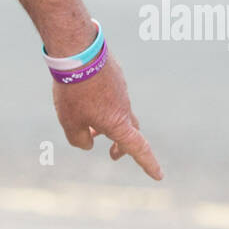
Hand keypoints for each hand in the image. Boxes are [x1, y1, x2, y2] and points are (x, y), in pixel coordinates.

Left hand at [52, 56, 162, 179]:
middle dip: (122, 145)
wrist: (77, 52)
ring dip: (105, 120)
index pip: (138, 148)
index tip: (158, 176)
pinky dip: (101, 100)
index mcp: (118, 123)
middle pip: (130, 130)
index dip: (149, 164)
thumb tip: (88, 142)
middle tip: (112, 154)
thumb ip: (80, 140)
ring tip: (85, 121)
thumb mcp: (70, 123)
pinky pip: (111, 92)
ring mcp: (121, 88)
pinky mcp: (115, 73)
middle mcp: (125, 106)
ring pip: (118, 109)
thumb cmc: (74, 91)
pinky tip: (83, 94)